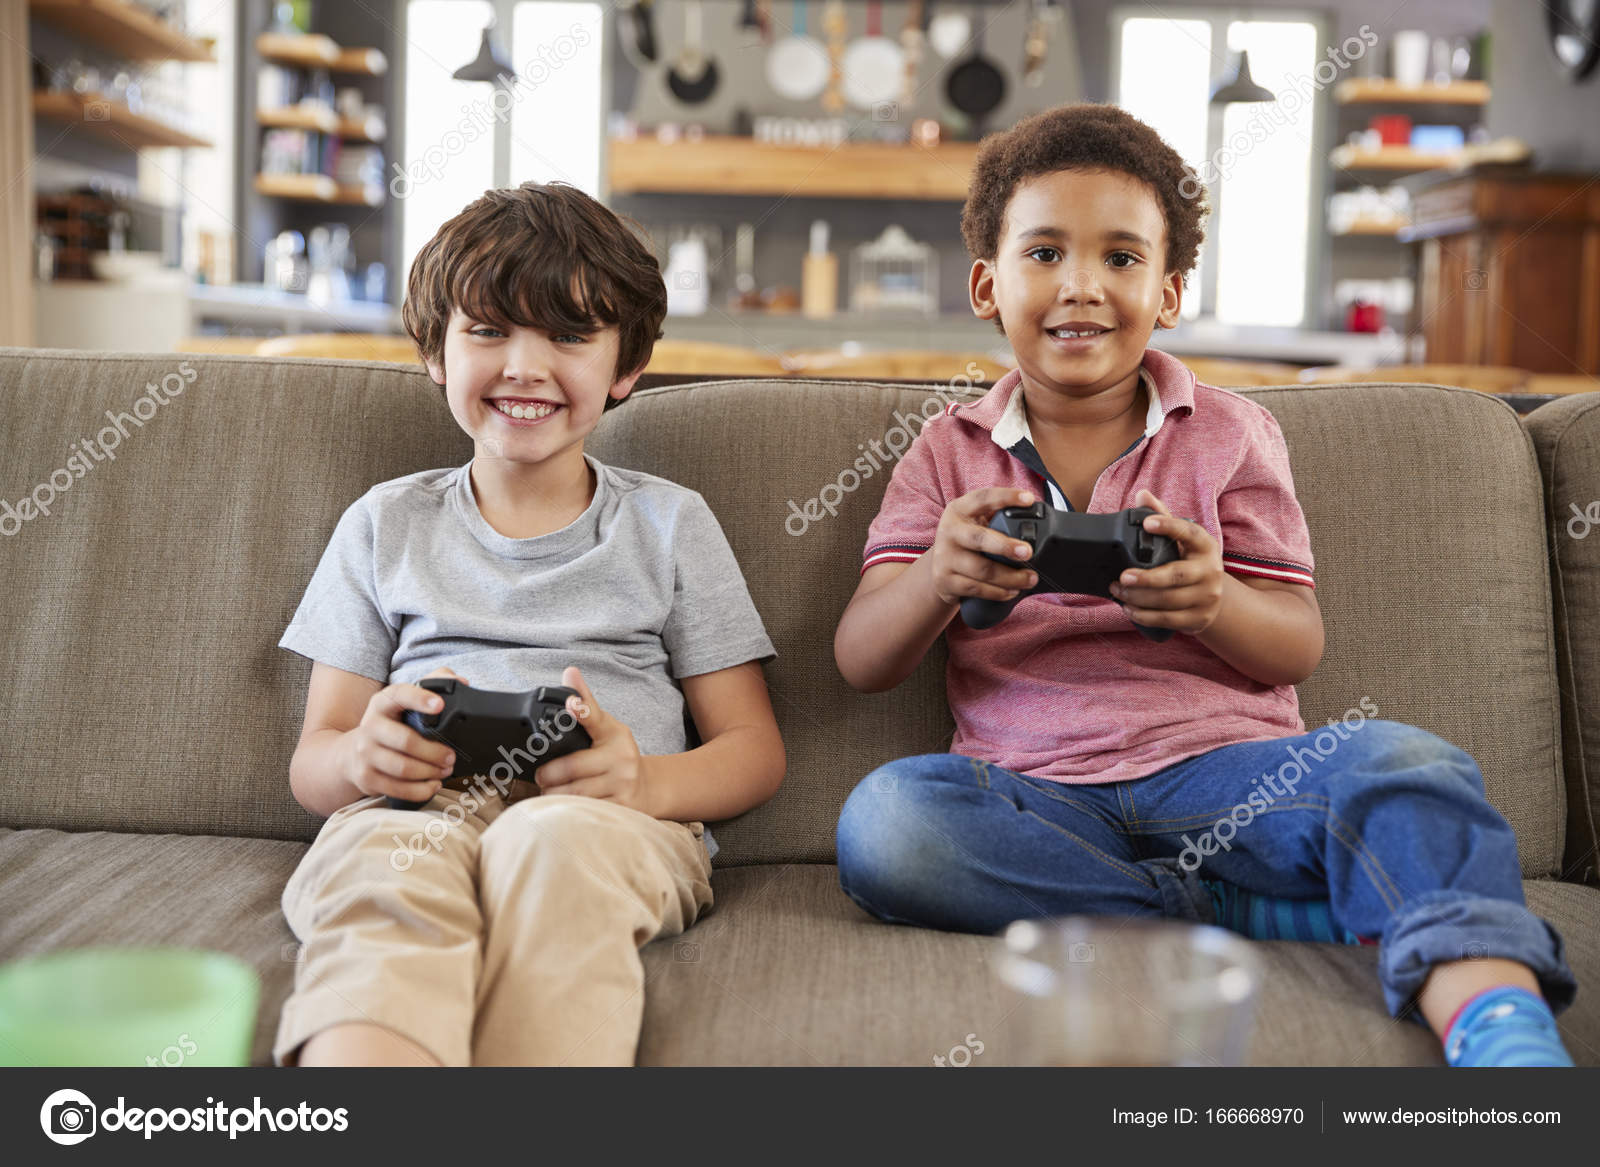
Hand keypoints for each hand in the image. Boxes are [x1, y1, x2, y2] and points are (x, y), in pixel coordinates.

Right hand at [338, 667, 464, 802]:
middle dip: (434, 751)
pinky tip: (433, 785)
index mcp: (382, 703)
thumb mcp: (404, 701)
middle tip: (451, 756)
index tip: (440, 705)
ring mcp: (365, 753)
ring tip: (446, 770)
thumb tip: (461, 682)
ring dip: (430, 772)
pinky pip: (397, 788)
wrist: (351, 754)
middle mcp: (370, 726)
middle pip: (406, 741)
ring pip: (403, 768)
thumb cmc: (390, 725)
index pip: (400, 695)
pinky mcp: (366, 777)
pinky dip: (420, 790)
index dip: (420, 699)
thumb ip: (433, 684)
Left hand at [535, 666, 656, 815]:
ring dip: (554, 793)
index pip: (595, 718)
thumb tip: (570, 672)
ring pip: (575, 793)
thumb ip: (586, 704)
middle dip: (548, 774)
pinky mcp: (621, 808)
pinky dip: (568, 809)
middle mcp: (621, 758)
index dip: (581, 710)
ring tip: (549, 790)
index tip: (571, 703)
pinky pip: (584, 810)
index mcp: (614, 733)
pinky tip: (564, 807)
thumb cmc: (617, 754)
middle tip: (540, 775)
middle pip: (572, 767)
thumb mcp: (606, 727)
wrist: (647, 788)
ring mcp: (623, 784)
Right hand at [926, 487, 1040, 607]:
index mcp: (959, 510)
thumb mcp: (974, 523)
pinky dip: (998, 592)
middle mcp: (949, 531)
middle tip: (1028, 552)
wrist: (937, 570)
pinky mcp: (945, 580)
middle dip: (1005, 546)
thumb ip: (997, 519)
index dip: (1006, 497)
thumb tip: (1037, 523)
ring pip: (982, 570)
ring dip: (1010, 577)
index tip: (1029, 500)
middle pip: (979, 539)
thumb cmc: (967, 543)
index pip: (983, 498)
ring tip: (1030, 578)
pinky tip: (1012, 591)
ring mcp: (945, 557)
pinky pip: (976, 589)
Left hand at [1107, 490, 1225, 634]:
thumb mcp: (1182, 540)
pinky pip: (1168, 620)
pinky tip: (1129, 608)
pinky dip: (1145, 615)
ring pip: (1168, 600)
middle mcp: (1211, 571)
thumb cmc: (1189, 561)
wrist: (1214, 597)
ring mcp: (1207, 597)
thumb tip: (1142, 495)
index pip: (1190, 533)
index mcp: (1206, 546)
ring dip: (1138, 598)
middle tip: (1122, 576)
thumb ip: (1163, 516)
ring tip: (1117, 590)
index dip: (1169, 527)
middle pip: (1176, 575)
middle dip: (1146, 578)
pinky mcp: (1199, 619)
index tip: (1148, 523)